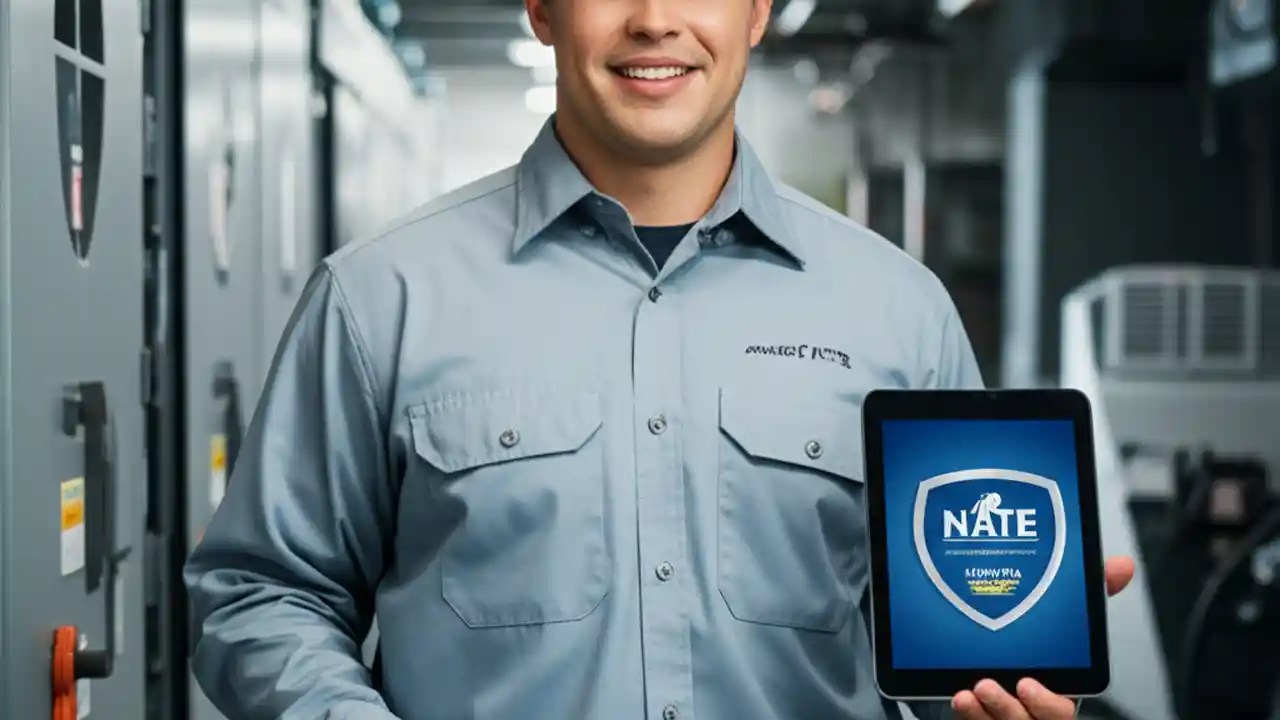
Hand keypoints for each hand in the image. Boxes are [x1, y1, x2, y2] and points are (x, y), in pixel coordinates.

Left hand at [950, 555, 1135, 718]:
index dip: (1047, 704)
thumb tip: (1122, 566)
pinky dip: (970, 713)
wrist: (989, 656)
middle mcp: (1032, 709)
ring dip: (988, 709)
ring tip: (974, 688)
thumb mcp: (1066, 620)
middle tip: (993, 684)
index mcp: (1057, 691)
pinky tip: (962, 698)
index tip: (1028, 685)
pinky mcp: (981, 716)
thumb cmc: (1039, 646)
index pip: (1059, 710)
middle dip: (1013, 708)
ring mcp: (1005, 714)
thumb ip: (1092, 597)